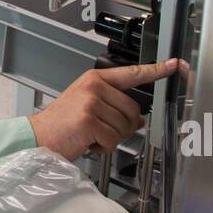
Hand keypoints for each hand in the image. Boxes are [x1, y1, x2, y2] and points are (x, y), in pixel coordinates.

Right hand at [29, 60, 179, 161]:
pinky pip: (112, 139)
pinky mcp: (88, 119)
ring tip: (91, 135)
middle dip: (122, 127)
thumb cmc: (63, 123)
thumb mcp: (87, 104)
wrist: (38, 136)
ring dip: (111, 139)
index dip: (156, 70)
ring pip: (124, 127)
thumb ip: (113, 105)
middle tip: (101, 130)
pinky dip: (103, 147)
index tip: (174, 65)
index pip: (132, 73)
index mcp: (95, 78)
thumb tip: (138, 119)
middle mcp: (94, 86)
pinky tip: (88, 141)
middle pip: (133, 110)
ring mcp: (91, 101)